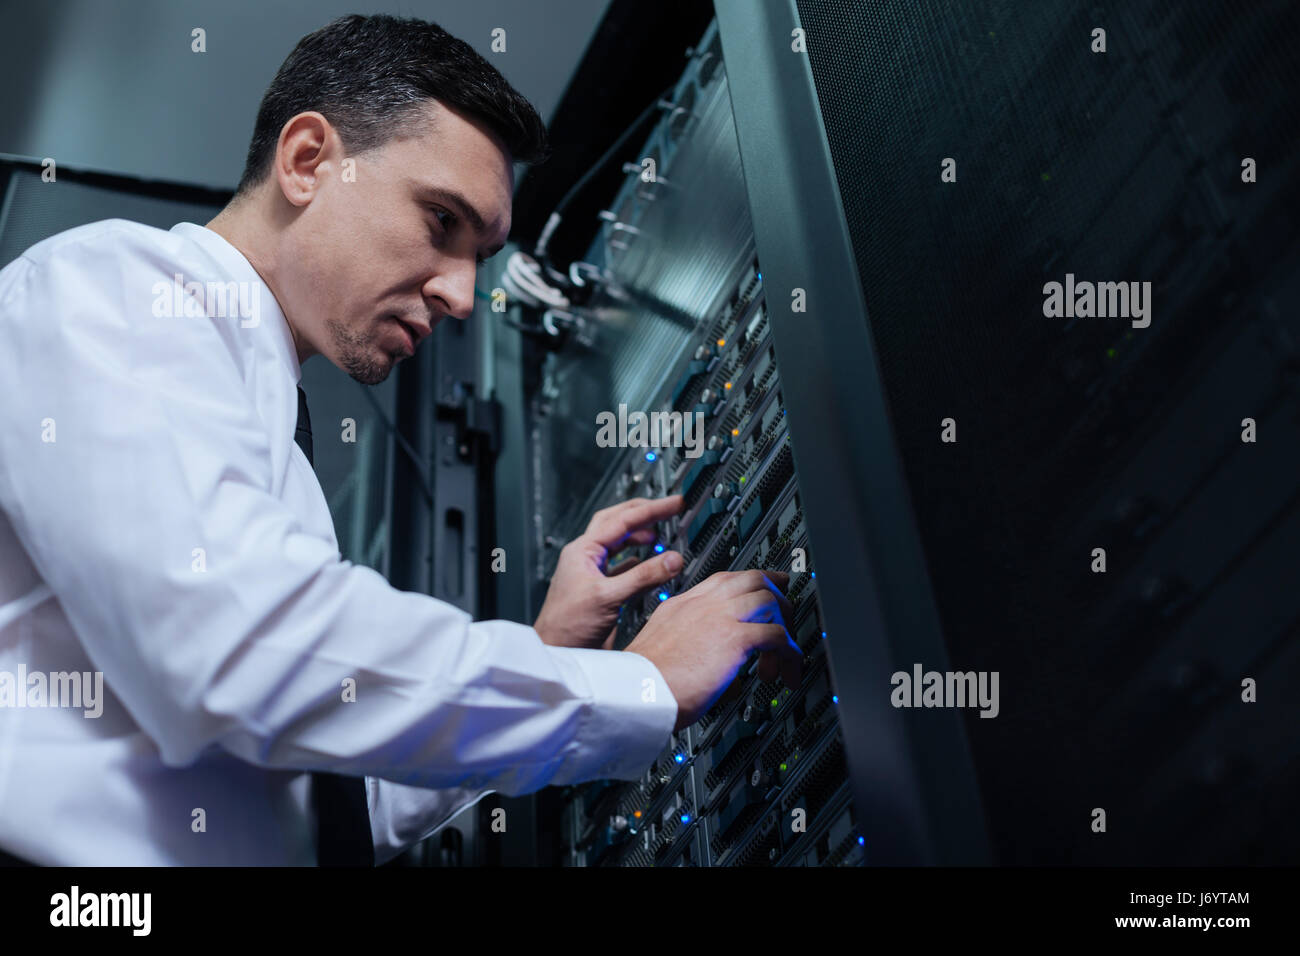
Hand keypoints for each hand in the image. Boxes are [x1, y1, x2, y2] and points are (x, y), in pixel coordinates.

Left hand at [533, 495, 685, 649]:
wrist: (556, 654)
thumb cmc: (566, 627)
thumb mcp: (608, 597)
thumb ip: (643, 577)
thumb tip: (671, 559)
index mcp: (583, 551)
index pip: (622, 520)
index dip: (651, 510)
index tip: (673, 503)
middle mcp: (587, 558)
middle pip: (617, 523)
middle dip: (643, 513)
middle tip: (667, 507)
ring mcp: (593, 574)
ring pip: (619, 544)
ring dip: (640, 536)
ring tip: (660, 531)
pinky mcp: (601, 591)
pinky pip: (622, 568)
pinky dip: (639, 562)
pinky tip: (649, 564)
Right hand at [624, 569, 801, 730]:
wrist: (634, 691)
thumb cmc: (642, 682)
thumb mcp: (662, 648)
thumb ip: (687, 645)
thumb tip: (713, 663)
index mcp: (682, 604)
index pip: (724, 579)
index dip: (750, 582)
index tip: (766, 587)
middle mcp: (702, 604)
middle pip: (752, 578)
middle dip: (777, 595)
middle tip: (787, 614)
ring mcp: (719, 617)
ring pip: (768, 600)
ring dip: (784, 626)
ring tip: (785, 654)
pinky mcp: (734, 639)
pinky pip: (777, 635)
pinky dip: (788, 653)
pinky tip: (785, 671)